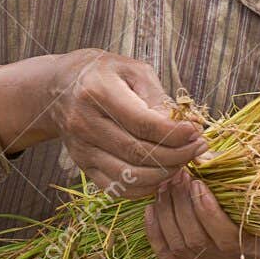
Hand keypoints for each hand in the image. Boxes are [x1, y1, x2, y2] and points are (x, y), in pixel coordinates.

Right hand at [0, 49, 208, 196]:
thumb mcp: (133, 70)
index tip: (196, 132)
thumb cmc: (105, 73)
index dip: (174, 133)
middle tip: (198, 149)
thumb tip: (181, 128)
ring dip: (164, 174)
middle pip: (137, 153)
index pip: (142, 123)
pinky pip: (118, 188)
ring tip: (184, 162)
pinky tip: (162, 174)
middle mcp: (84, 123)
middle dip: (176, 156)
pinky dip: (145, 187)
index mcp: (97, 92)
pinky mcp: (83, 166)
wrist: (60, 87)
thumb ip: (157, 97)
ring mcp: (81, 149)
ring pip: (129, 176)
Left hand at [144, 168, 259, 258]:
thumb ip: (233, 179)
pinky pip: (166, 256)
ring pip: (179, 246)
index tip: (198, 181)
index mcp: (253, 248)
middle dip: (181, 204)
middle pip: (196, 239)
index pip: (226, 236)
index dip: (207, 209)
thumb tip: (201, 157)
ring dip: (167, 213)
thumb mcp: (258, 196)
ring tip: (165, 186)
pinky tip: (152, 207)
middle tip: (176, 176)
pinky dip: (155, 232)